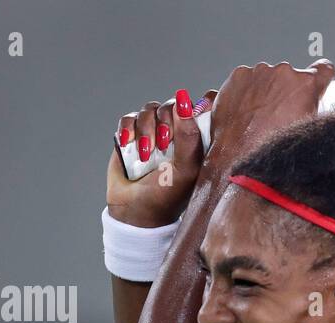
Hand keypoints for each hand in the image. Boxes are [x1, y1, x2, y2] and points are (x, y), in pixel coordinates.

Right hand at [106, 89, 214, 227]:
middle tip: (164, 146)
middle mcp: (178, 133)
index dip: (201, 103)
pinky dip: (128, 129)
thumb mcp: (186, 169)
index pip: (206, 108)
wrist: (135, 210)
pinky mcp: (133, 135)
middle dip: (166, 122)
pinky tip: (129, 145)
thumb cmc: (168, 195)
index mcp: (199, 141)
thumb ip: (189, 136)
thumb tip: (185, 101)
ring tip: (146, 154)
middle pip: (174, 105)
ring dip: (146, 130)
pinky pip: (130, 117)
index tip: (193, 113)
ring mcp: (155, 132)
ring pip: (151, 109)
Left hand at [198, 60, 334, 183]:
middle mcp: (282, 73)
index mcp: (306, 84)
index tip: (318, 81)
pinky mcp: (238, 77)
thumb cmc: (270, 151)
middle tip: (281, 115)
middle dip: (288, 92)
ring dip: (266, 91)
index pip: (323, 69)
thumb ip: (314, 113)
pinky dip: (247, 91)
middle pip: (291, 76)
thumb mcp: (308, 134)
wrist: (239, 158)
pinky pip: (247, 79)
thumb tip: (314, 111)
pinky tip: (247, 112)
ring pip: (268, 77)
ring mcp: (258, 73)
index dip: (321, 78)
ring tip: (260, 117)